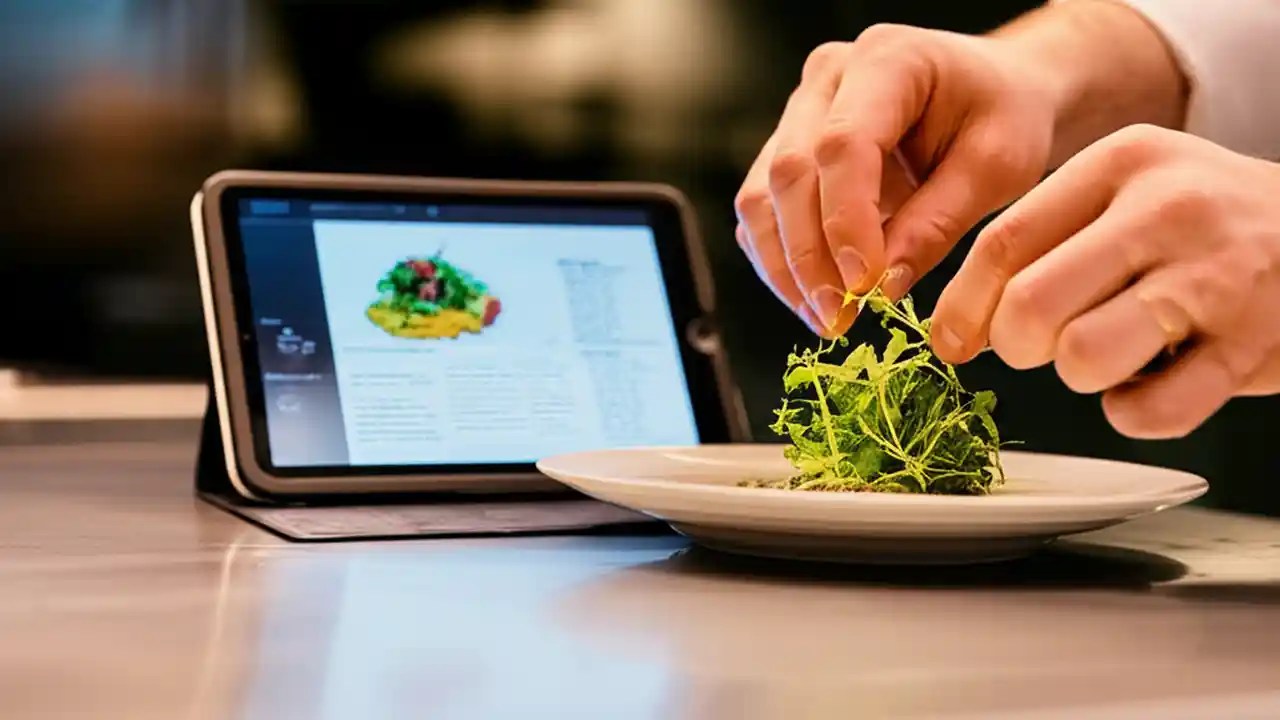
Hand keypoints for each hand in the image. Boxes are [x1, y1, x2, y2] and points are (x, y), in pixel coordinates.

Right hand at [734, 23, 1057, 335]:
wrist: (995, 94)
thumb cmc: (1004, 117)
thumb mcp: (998, 166)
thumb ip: (938, 222)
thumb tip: (883, 284)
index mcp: (887, 60)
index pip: (843, 145)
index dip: (846, 221)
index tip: (866, 285)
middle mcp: (828, 79)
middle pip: (789, 172)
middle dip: (808, 256)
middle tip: (839, 317)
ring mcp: (799, 112)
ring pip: (761, 197)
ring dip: (786, 267)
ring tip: (826, 319)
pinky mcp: (787, 150)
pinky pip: (763, 212)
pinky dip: (781, 261)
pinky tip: (814, 300)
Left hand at [932, 125, 1279, 437]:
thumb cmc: (1204, 225)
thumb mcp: (1128, 193)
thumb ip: (1045, 242)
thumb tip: (957, 327)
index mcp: (1121, 163)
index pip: (1005, 243)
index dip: (963, 306)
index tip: (952, 341)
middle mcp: (1167, 210)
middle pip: (1031, 306)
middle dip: (1017, 345)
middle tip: (1041, 346)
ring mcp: (1215, 276)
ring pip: (1083, 356)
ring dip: (1079, 374)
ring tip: (1109, 352)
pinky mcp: (1252, 344)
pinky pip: (1150, 411)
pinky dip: (1134, 413)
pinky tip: (1150, 383)